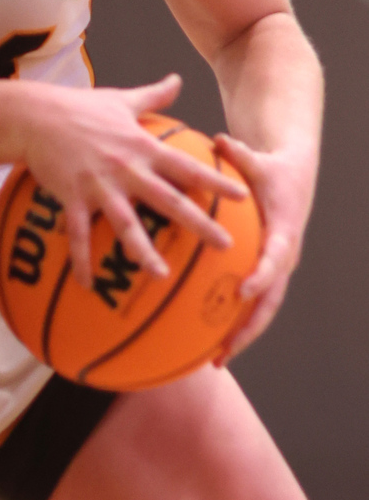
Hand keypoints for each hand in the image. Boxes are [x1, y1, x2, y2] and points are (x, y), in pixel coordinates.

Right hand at [19, 73, 247, 287]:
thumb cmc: (80, 106)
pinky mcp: (72, 197)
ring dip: (144, 252)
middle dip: (198, 223)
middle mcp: (126, 168)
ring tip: (162, 276)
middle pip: (168, 200)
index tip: (242, 196)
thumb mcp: (121, 99)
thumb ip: (153, 95)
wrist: (35, 115)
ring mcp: (98, 185)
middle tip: (226, 245)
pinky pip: (79, 234)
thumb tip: (178, 79)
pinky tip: (88, 284)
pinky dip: (82, 260)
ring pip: (126, 224)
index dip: (215, 181)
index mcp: (141, 146)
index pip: (186, 166)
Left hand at [212, 133, 317, 362]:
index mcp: (282, 232)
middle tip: (225, 350)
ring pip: (261, 310)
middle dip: (249, 328)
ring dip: (240, 335)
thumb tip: (221, 140)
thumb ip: (239, 153)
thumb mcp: (257, 158)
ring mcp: (275, 270)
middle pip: (269, 301)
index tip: (242, 292)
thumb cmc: (270, 168)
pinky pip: (251, 302)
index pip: (275, 259)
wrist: (293, 178)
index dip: (261, 277)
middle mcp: (283, 258)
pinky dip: (233, 321)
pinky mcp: (265, 273)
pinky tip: (205, 338)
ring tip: (214, 360)